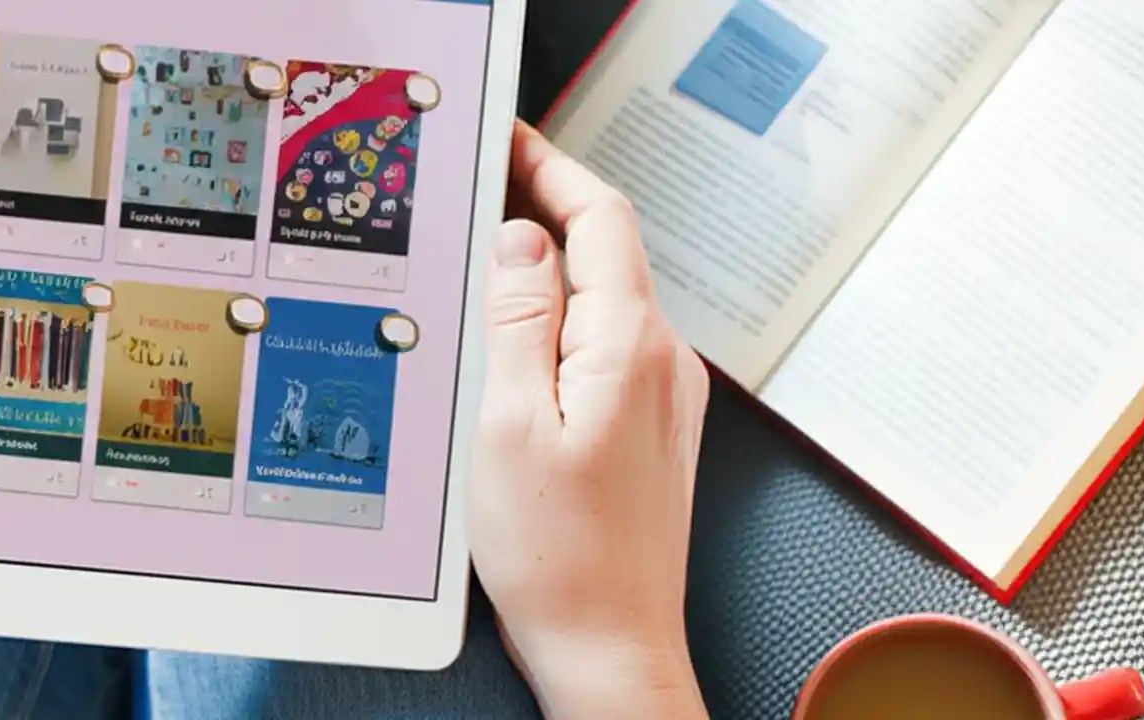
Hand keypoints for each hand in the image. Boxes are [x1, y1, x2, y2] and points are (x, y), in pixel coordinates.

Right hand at [470, 121, 710, 718]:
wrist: (609, 643)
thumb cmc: (559, 554)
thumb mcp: (509, 423)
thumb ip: (519, 319)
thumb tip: (521, 240)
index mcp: (629, 346)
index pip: (601, 217)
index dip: (553, 167)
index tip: (511, 142)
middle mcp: (661, 361)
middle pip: (606, 252)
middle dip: (545, 212)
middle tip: (480, 195)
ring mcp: (663, 394)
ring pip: (604, 299)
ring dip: (551, 272)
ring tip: (486, 269)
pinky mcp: (650, 425)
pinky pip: (607, 345)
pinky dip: (563, 323)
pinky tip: (520, 344)